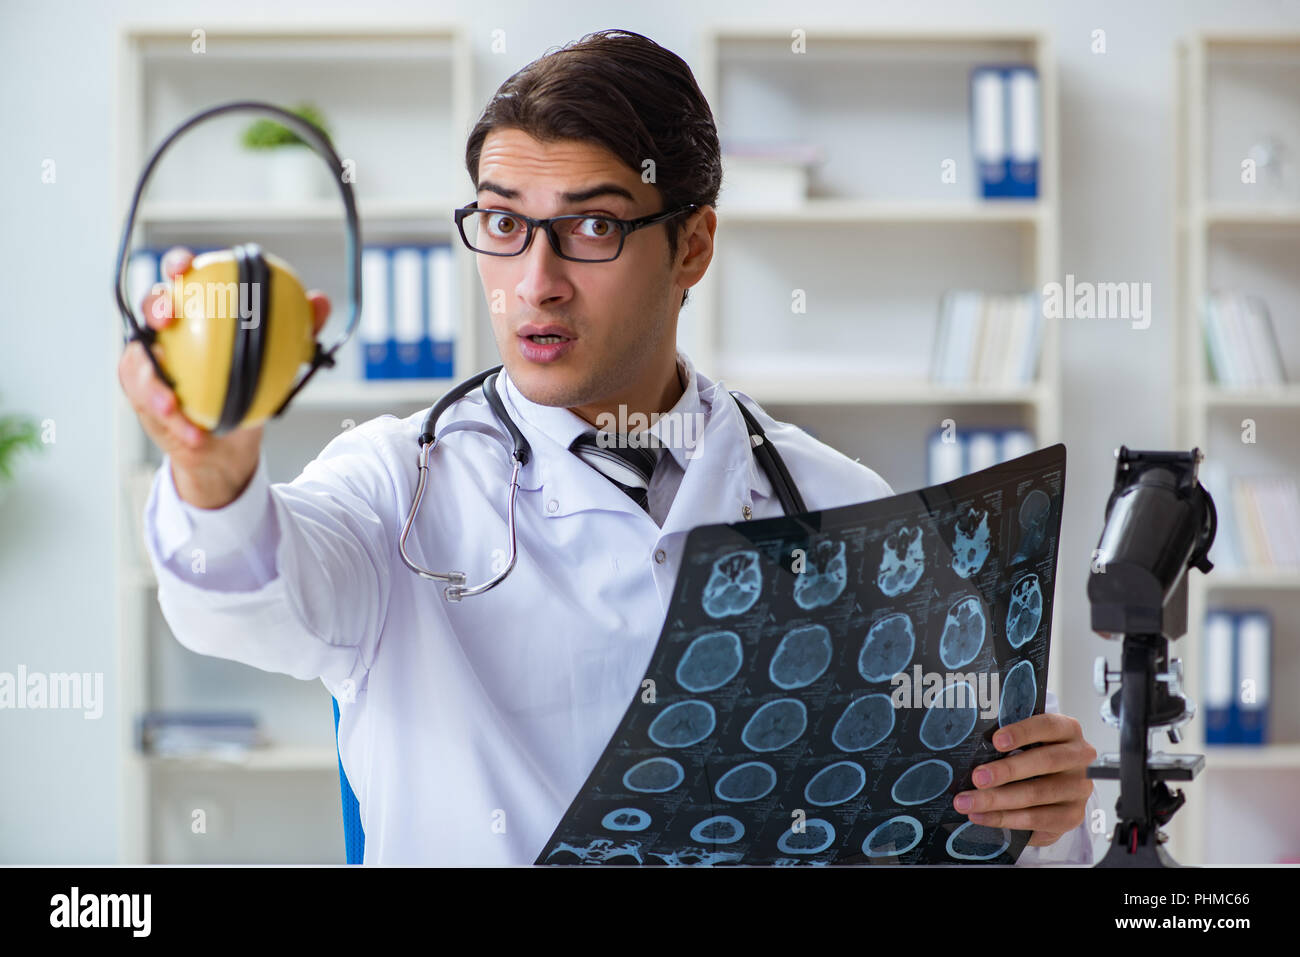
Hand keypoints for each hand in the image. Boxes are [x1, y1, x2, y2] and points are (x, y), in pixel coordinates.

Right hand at [117, 245, 330, 507]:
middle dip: (154, 306)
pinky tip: (194, 433)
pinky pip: (153, 408)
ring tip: (171, 402)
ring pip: (137, 364)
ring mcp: (148, 366)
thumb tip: (319, 302)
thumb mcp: (279, 360)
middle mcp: (163, 334)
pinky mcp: (143, 400)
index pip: (181, 279)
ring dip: (152, 382)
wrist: (228, 437)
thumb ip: (298, 330)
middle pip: (149, 309)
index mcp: (192, 312)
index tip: (186, 266)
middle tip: (169, 317)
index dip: (177, 265)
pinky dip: (175, 422)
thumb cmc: (247, 386)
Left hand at [952, 712, 1096, 847]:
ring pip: (1037, 794)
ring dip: (998, 800)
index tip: (995, 740)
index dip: (1022, 732)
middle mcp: (1079, 758)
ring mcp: (1079, 788)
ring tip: (968, 802)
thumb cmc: (1032, 755)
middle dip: (1006, 770)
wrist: (1055, 789)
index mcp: (1067, 730)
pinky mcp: (1072, 816)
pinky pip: (1037, 820)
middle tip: (977, 777)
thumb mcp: (1025, 741)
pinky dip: (1005, 819)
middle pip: (1045, 761)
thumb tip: (970, 747)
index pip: (1048, 726)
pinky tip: (981, 817)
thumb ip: (1007, 741)